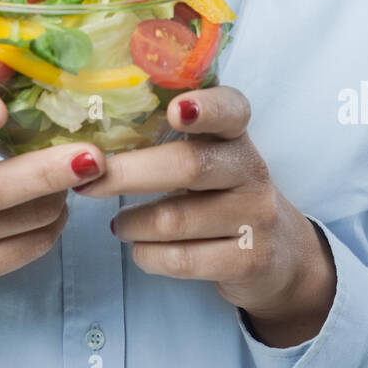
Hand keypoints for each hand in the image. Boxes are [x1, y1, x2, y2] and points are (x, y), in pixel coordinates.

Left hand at [73, 86, 335, 346]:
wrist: (277, 254)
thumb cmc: (220, 194)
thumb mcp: (208, 157)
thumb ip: (165, 138)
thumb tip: (90, 138)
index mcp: (235, 135)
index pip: (231, 108)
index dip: (206, 107)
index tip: (175, 110)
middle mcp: (250, 170)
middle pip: (189, 166)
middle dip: (129, 174)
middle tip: (90, 180)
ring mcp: (254, 217)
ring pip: (176, 220)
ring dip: (133, 223)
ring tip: (119, 224)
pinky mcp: (248, 260)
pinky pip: (182, 259)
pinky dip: (147, 255)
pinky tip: (140, 248)